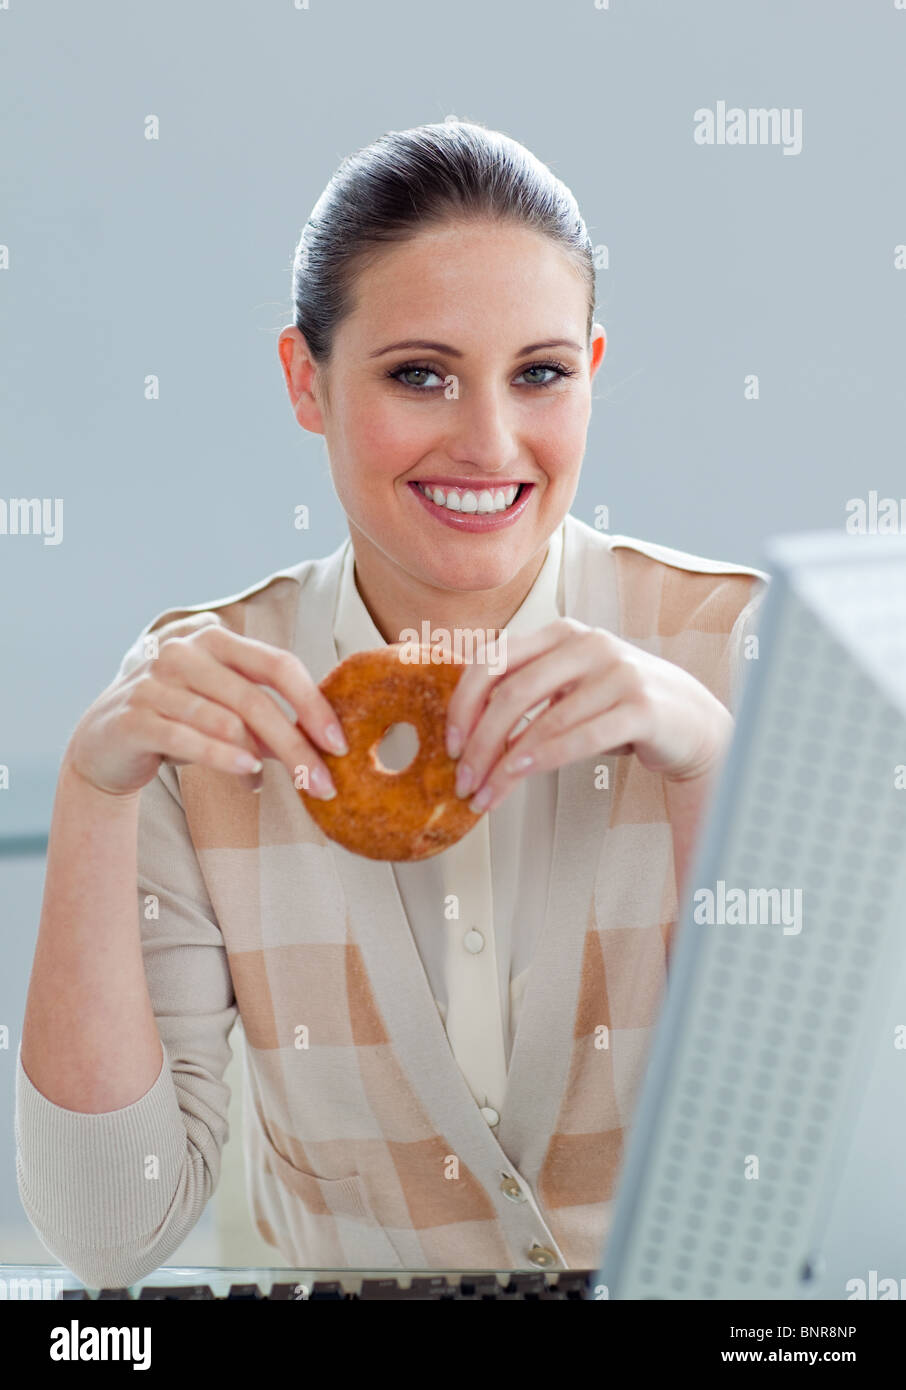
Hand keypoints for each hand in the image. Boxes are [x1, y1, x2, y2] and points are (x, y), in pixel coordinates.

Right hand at [65, 612, 347, 799]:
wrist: (104, 742)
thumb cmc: (179, 721)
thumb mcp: (225, 711)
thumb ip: (267, 719)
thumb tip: (322, 744)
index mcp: (215, 637)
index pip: (278, 664)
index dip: (313, 703)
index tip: (339, 743)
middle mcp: (183, 651)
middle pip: (255, 699)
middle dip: (296, 745)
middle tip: (322, 783)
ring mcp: (155, 681)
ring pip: (225, 722)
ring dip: (261, 760)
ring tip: (276, 783)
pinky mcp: (134, 717)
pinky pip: (189, 739)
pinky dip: (225, 760)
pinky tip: (250, 777)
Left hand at [444, 617, 733, 813]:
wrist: (691, 722)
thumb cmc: (618, 708)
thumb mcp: (569, 687)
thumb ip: (526, 692)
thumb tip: (463, 729)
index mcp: (561, 633)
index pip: (494, 660)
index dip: (464, 703)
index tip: (451, 744)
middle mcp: (588, 644)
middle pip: (513, 692)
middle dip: (480, 742)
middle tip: (463, 779)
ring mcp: (618, 673)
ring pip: (544, 721)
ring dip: (507, 764)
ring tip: (487, 794)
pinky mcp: (642, 707)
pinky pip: (581, 736)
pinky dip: (544, 758)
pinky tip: (520, 776)